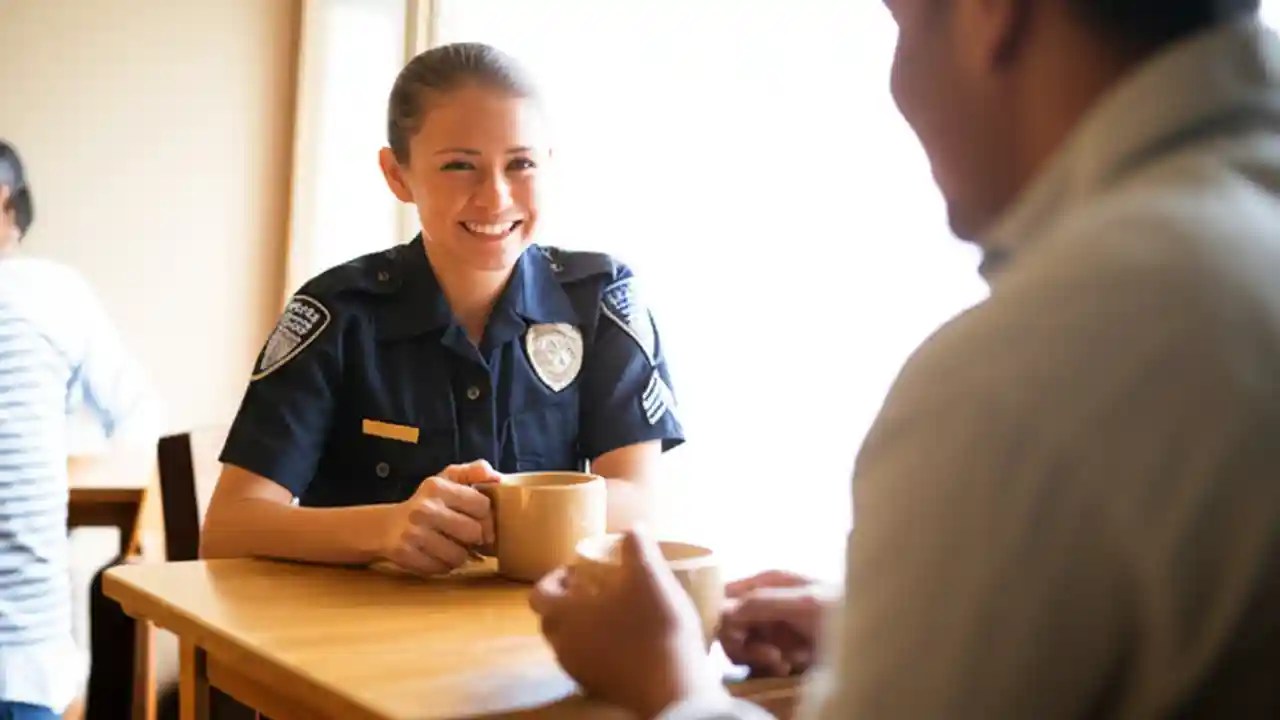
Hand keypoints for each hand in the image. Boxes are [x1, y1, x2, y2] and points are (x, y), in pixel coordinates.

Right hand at [379, 460, 499, 575]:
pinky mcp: (405, 554)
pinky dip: (442, 566)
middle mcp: (424, 508)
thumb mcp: (447, 480)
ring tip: (449, 546)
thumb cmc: (426, 504)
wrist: (386, 526)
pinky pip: (441, 569)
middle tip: (465, 536)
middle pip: (473, 532)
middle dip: (473, 538)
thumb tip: (498, 477)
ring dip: (459, 555)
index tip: (477, 519)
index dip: (485, 516)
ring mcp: (413, 532)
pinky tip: (435, 555)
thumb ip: (474, 472)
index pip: (482, 505)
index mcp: (437, 486)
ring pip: (459, 555)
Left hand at [529, 530, 725, 717]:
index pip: (538, 594)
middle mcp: (563, 644)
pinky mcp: (597, 688)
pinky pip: (587, 661)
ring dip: (582, 625)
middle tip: (594, 589)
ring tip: (613, 613)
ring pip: (568, 642)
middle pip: (551, 619)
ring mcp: (578, 670)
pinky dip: (598, 648)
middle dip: (567, 602)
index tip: (577, 571)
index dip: (554, 578)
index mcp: (565, 614)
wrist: (673, 685)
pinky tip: (626, 640)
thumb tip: (633, 526)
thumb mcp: (650, 575)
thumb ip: (637, 546)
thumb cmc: (654, 625)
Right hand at [718, 569, 834, 676]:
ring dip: (760, 659)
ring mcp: (773, 626)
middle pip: (730, 625)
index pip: (725, 596)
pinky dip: (772, 667)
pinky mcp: (780, 647)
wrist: (874, 637)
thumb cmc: (843, 610)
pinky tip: (792, 667)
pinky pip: (759, 660)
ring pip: (742, 646)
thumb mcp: (806, 603)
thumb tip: (725, 610)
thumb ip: (764, 602)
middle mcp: (766, 601)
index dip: (725, 619)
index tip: (740, 638)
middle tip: (772, 658)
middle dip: (746, 645)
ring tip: (787, 664)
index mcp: (768, 581)